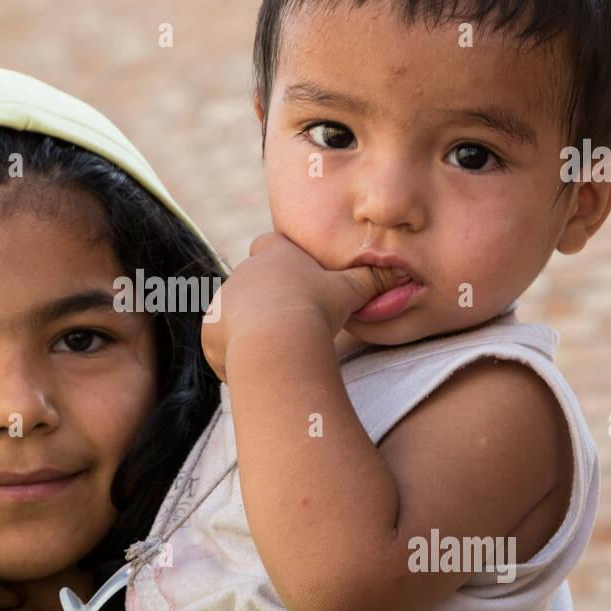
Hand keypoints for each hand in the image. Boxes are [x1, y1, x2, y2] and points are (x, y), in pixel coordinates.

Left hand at [201, 233, 389, 381]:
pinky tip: (256, 366)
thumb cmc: (316, 309)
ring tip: (275, 350)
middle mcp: (242, 272)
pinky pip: (220, 342)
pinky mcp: (209, 331)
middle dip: (267, 300)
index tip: (294, 280)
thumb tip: (401, 273)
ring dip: (248, 327)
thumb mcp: (352, 291)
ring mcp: (222, 301)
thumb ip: (372, 280)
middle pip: (253, 282)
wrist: (277, 341)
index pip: (271, 244)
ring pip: (234, 312)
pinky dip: (234, 354)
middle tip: (290, 324)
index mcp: (274, 254)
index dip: (281, 260)